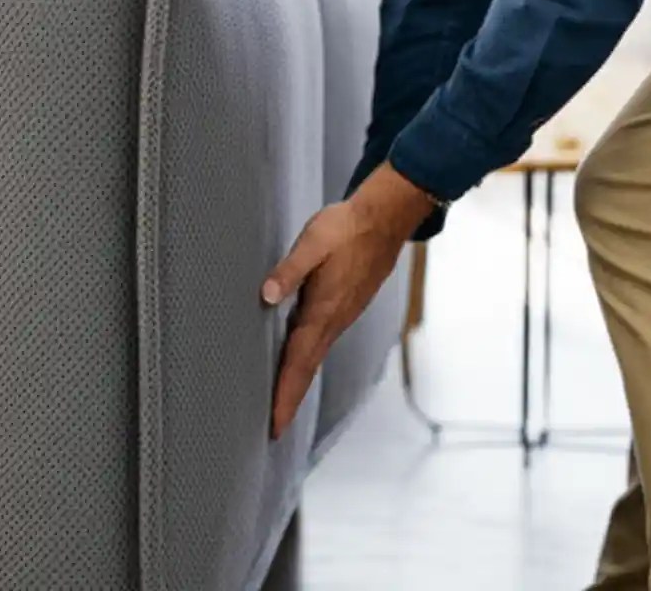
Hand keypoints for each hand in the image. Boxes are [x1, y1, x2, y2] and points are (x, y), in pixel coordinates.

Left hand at [262, 163, 434, 438]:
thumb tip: (266, 296)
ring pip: (313, 359)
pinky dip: (305, 363)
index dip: (285, 395)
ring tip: (279, 406)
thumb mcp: (312, 243)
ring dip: (296, 384)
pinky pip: (319, 344)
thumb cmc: (345, 228)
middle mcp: (332, 321)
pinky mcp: (342, 309)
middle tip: (273, 430)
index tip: (275, 425)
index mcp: (322, 311)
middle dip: (289, 400)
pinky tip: (296, 364)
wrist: (384, 220)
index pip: (299, 363)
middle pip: (306, 370)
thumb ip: (289, 270)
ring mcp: (339, 317)